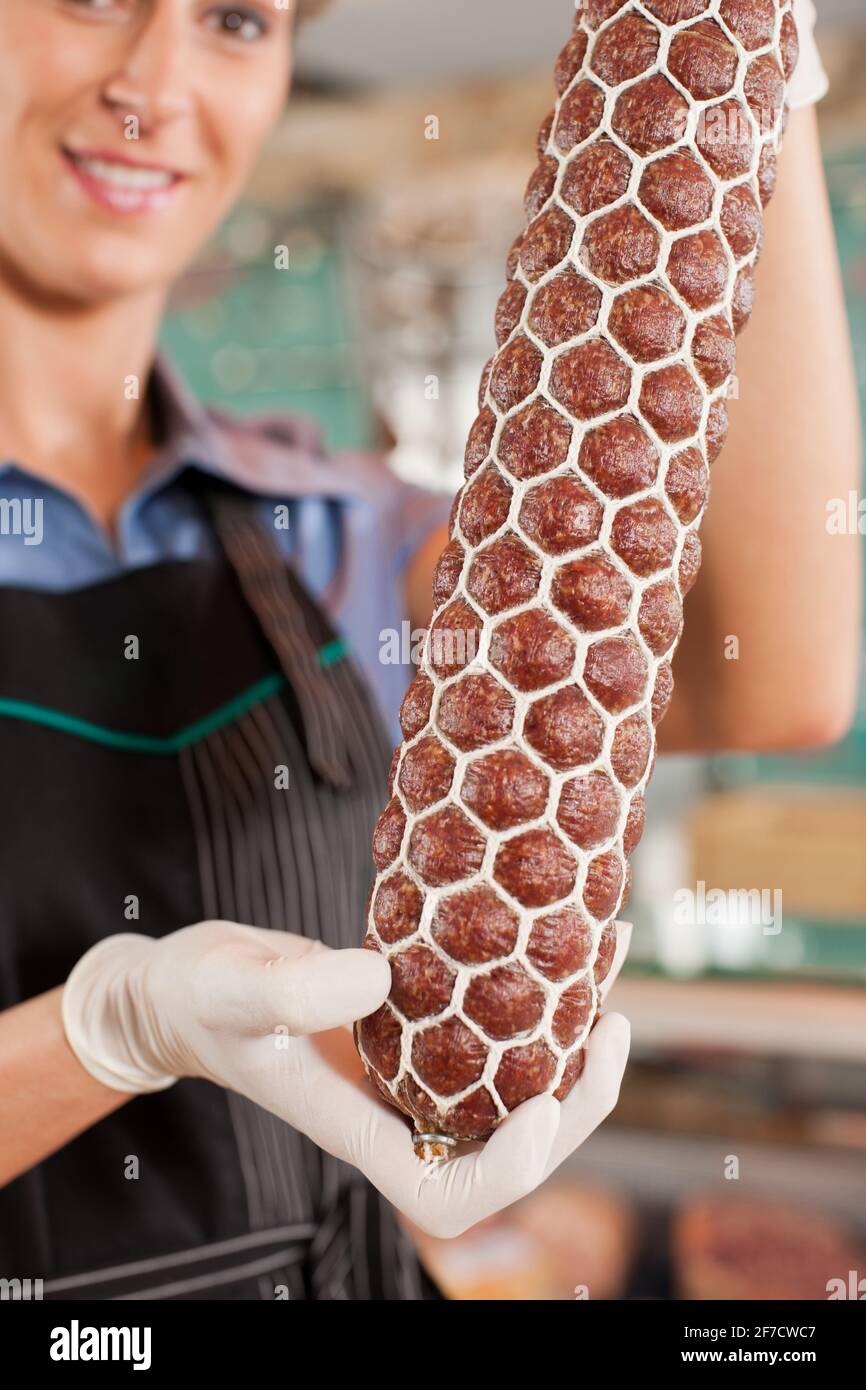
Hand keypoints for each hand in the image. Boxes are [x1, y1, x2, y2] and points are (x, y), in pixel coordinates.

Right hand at [62, 920, 629, 1238]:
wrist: (189, 987)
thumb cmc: (197, 1000)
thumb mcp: (231, 988)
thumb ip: (289, 990)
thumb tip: (378, 977)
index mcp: (358, 1126)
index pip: (450, 1192)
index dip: (510, 1169)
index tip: (543, 1106)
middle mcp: (402, 1108)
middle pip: (513, 1144)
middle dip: (578, 1102)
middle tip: (614, 1028)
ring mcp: (418, 1068)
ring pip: (519, 1083)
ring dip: (576, 1040)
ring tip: (609, 966)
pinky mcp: (424, 1021)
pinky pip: (498, 1023)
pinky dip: (543, 988)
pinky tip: (569, 931)